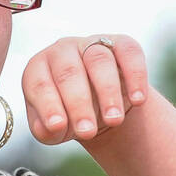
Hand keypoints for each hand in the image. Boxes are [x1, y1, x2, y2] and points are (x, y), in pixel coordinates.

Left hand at [21, 34, 150, 145]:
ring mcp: (91, 44)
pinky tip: (138, 100)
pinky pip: (129, 52)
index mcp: (37, 69)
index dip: (48, 105)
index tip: (58, 127)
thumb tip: (51, 127)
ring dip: (108, 92)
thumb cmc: (68, 117)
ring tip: (114, 120)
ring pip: (99, 60)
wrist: (100, 107)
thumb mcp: (53, 129)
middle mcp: (62, 51)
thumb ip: (46, 130)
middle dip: (79, 104)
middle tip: (88, 131)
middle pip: (69, 72)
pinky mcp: (120, 45)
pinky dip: (135, 76)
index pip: (39, 84)